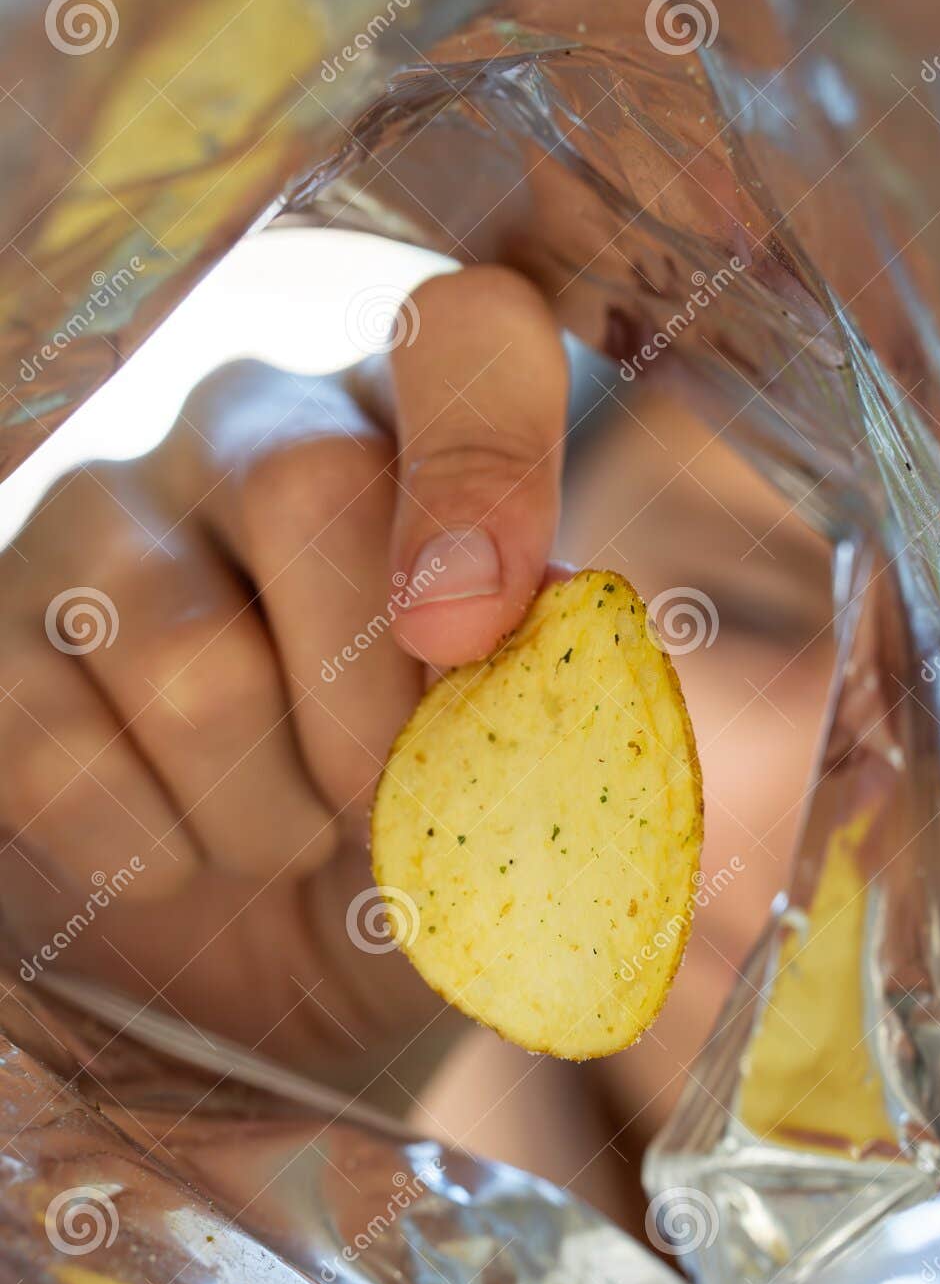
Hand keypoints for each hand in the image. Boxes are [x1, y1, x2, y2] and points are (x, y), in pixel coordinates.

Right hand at [0, 266, 567, 1108]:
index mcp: (411, 429)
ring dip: (262, 809)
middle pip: (311, 487)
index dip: (486, 461)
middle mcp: (246, 428)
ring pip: (184, 653)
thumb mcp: (512, 762)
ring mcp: (94, 518)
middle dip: (372, 708)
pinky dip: (145, 849)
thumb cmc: (418, 829)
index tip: (474, 634)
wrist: (272, 951)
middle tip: (386, 807)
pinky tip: (175, 856)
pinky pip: (51, 748)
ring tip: (280, 837)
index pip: (465, 332)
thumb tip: (529, 613)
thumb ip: (543, 676)